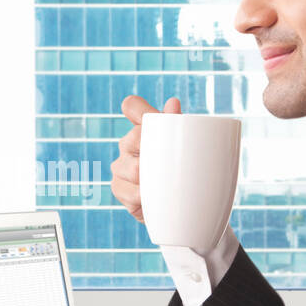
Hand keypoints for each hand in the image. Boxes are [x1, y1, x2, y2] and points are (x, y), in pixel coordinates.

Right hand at [110, 95, 180, 223]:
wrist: (184, 203)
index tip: (156, 118)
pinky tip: (156, 200)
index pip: (132, 106)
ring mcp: (120, 167)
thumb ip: (179, 124)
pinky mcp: (120, 190)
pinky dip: (146, 197)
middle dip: (154, 151)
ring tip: (169, 186)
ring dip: (151, 178)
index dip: (140, 110)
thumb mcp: (185, 147)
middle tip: (174, 164)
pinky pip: (130, 193)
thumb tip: (173, 102)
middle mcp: (127, 144)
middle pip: (134, 138)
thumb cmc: (184, 170)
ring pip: (133, 169)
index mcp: (142, 128)